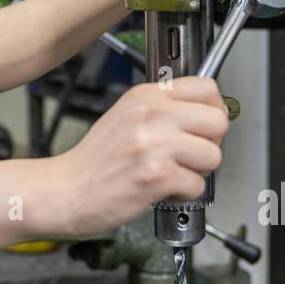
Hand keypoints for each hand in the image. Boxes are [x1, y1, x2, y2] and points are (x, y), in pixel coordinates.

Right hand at [44, 76, 228, 237]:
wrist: (66, 190)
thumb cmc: (95, 161)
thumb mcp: (127, 116)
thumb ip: (162, 109)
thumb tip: (205, 113)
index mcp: (146, 95)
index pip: (207, 88)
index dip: (212, 112)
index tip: (202, 128)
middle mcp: (151, 114)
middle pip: (218, 121)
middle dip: (210, 144)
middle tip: (189, 156)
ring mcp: (154, 144)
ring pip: (213, 155)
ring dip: (197, 173)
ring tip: (172, 174)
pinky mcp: (156, 175)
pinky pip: (198, 186)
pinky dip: (183, 195)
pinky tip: (162, 190)